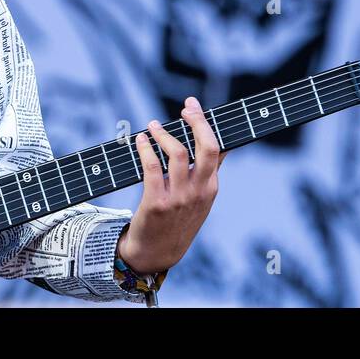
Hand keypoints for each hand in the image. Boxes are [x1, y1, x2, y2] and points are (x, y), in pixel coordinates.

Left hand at [117, 97, 224, 274]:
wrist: (158, 253)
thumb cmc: (177, 220)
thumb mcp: (200, 198)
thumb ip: (206, 172)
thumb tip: (219, 144)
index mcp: (210, 187)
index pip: (216, 148)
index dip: (205, 123)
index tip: (193, 105)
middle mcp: (198, 191)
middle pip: (206, 147)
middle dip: (196, 122)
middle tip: (185, 108)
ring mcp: (179, 197)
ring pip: (178, 154)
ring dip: (164, 134)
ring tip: (154, 125)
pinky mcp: (156, 203)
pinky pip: (152, 168)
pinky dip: (146, 149)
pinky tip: (141, 141)